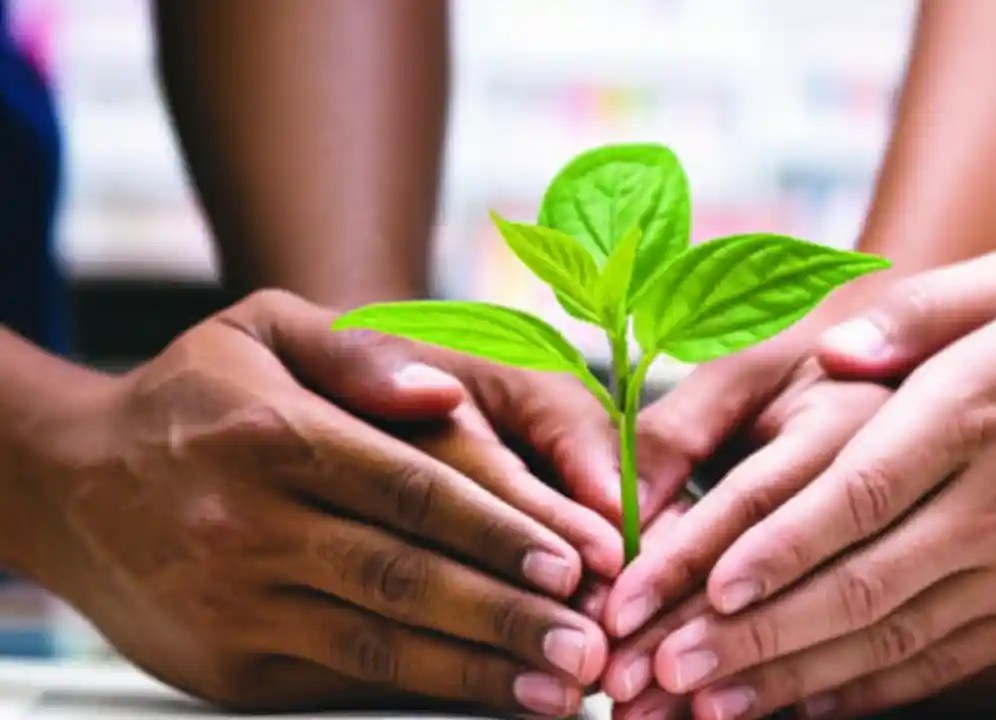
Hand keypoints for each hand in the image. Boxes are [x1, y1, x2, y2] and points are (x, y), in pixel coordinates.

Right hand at [27, 290, 610, 714]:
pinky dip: (419, 691)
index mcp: (275, 434)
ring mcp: (237, 606)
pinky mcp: (231, 669)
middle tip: (588, 644)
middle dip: (508, 616)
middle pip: (405, 577)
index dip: (500, 530)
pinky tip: (478, 694)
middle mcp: (251, 525)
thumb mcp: (262, 329)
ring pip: (380, 645)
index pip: (412, 487)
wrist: (71, 485)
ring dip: (477, 672)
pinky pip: (341, 681)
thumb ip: (360, 351)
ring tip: (555, 689)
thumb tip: (442, 390)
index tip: (576, 558)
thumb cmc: (194, 398)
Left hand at [631, 249, 995, 718]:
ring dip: (787, 678)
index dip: (779, 544)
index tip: (708, 581)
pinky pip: (938, 666)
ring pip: (886, 642)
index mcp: (974, 414)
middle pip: (856, 584)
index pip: (859, 490)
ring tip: (705, 703)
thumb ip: (922, 310)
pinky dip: (864, 693)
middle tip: (665, 664)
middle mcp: (993, 506)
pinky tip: (802, 707)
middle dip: (751, 632)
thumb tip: (839, 347)